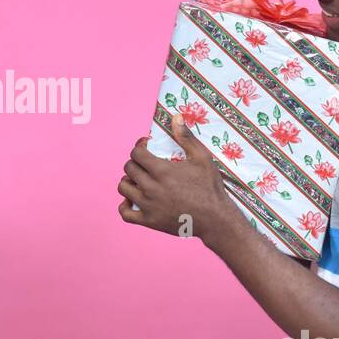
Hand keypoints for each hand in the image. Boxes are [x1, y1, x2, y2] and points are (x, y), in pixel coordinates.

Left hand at [117, 118, 236, 241]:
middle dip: (135, 162)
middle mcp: (151, 188)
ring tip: (139, 180)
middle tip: (146, 164)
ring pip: (123, 188)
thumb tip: (175, 116)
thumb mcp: (202, 158)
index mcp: (162, 170)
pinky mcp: (149, 221)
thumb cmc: (210, 187)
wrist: (215, 219)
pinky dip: (124, 206)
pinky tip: (133, 200)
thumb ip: (186, 137)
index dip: (139, 148)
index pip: (136, 153)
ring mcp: (148, 205)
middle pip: (128, 169)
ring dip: (128, 181)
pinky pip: (125, 213)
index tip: (147, 148)